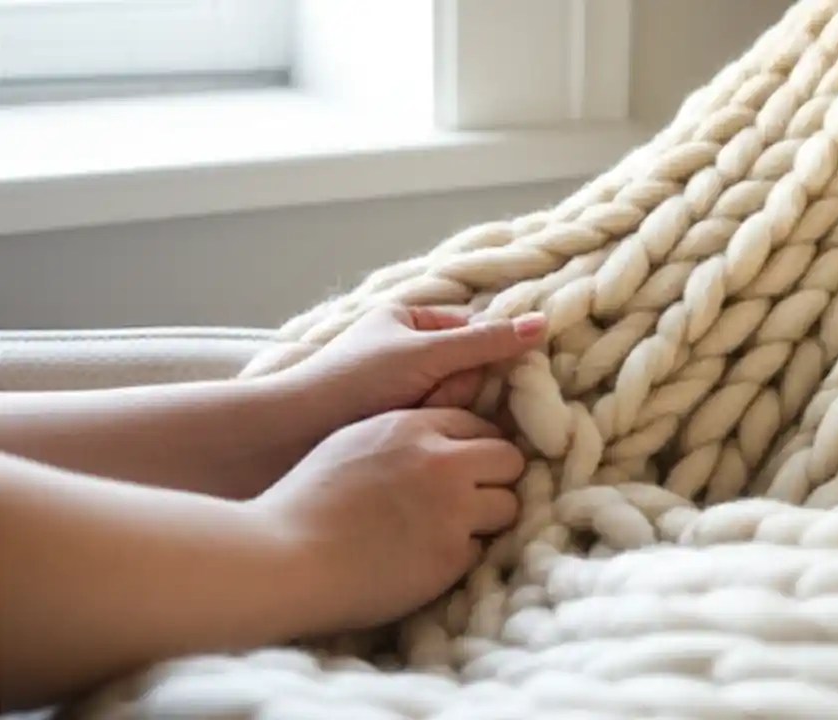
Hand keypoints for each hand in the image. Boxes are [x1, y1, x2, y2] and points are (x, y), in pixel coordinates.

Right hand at [250, 407, 524, 630]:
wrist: (284, 557)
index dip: (474, 449)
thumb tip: (442, 438)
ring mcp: (452, 509)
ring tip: (446, 532)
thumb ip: (404, 435)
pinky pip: (480, 551)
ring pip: (507, 506)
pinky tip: (423, 561)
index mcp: (415, 428)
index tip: (465, 468)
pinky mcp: (452, 554)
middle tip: (470, 500)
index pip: (480, 425)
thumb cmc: (305, 501)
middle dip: (494, 479)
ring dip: (485, 520)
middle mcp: (442, 462)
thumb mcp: (354, 441)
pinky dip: (459, 558)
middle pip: (509, 459)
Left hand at [279, 304, 546, 429]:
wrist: (294, 436)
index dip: (484, 354)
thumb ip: (486, 342)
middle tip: (427, 397)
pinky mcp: (400, 423)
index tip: (475, 372)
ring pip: (458, 401)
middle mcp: (409, 351)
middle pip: (470, 369)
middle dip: (456, 388)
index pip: (475, 331)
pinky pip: (439, 424)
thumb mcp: (425, 354)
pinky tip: (410, 435)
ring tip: (410, 416)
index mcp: (409, 320)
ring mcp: (405, 389)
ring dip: (443, 410)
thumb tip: (543, 324)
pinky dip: (429, 430)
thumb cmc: (354, 382)